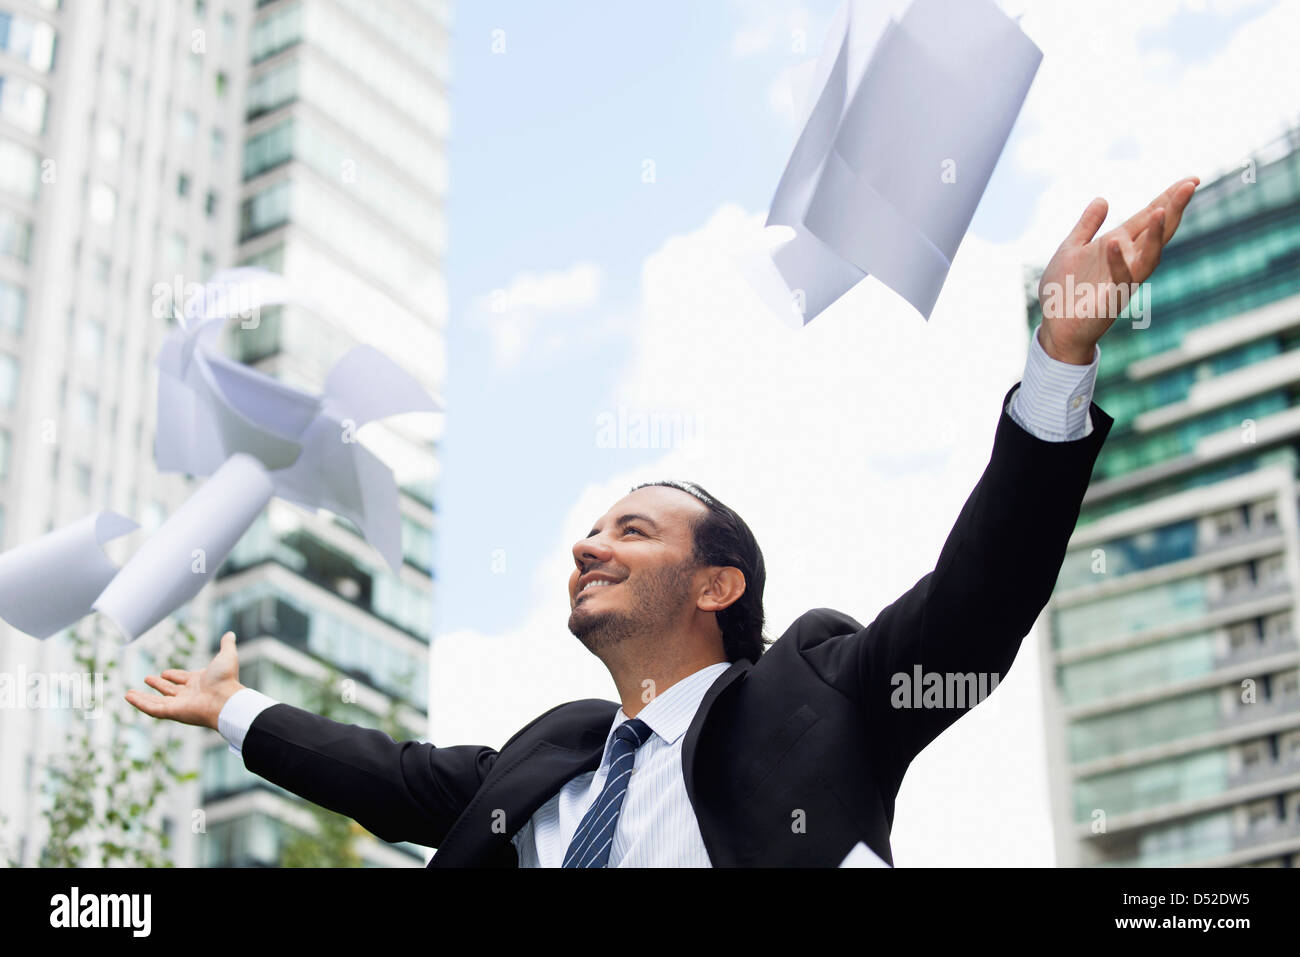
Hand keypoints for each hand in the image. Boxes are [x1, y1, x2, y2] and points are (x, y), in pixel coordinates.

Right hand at [125, 631, 244, 730]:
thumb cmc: (227, 679)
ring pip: (157, 701)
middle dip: (159, 685)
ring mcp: (180, 704)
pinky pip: (152, 709)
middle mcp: (189, 695)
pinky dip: (139, 703)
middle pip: (170, 690)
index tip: (165, 673)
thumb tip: (230, 633)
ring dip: (143, 697)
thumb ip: (226, 645)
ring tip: (129, 693)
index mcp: (200, 682)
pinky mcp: (172, 712)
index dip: (174, 676)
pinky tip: (128, 696)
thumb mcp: (227, 656)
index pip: (183, 680)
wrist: (226, 699)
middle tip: (147, 678)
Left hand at [1038, 175, 1199, 363]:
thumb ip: (1087, 226)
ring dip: (1155, 234)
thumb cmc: (1064, 290)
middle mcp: (1127, 261)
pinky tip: (1115, 241)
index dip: (1167, 198)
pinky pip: (1120, 279)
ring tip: (1162, 209)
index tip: (1191, 179)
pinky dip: (1118, 261)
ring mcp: (1123, 281)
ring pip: (1148, 256)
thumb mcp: (1072, 249)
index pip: (1148, 218)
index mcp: (1118, 246)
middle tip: (1190, 185)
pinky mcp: (1111, 300)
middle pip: (1157, 232)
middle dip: (1173, 209)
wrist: (1054, 326)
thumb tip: (1103, 199)